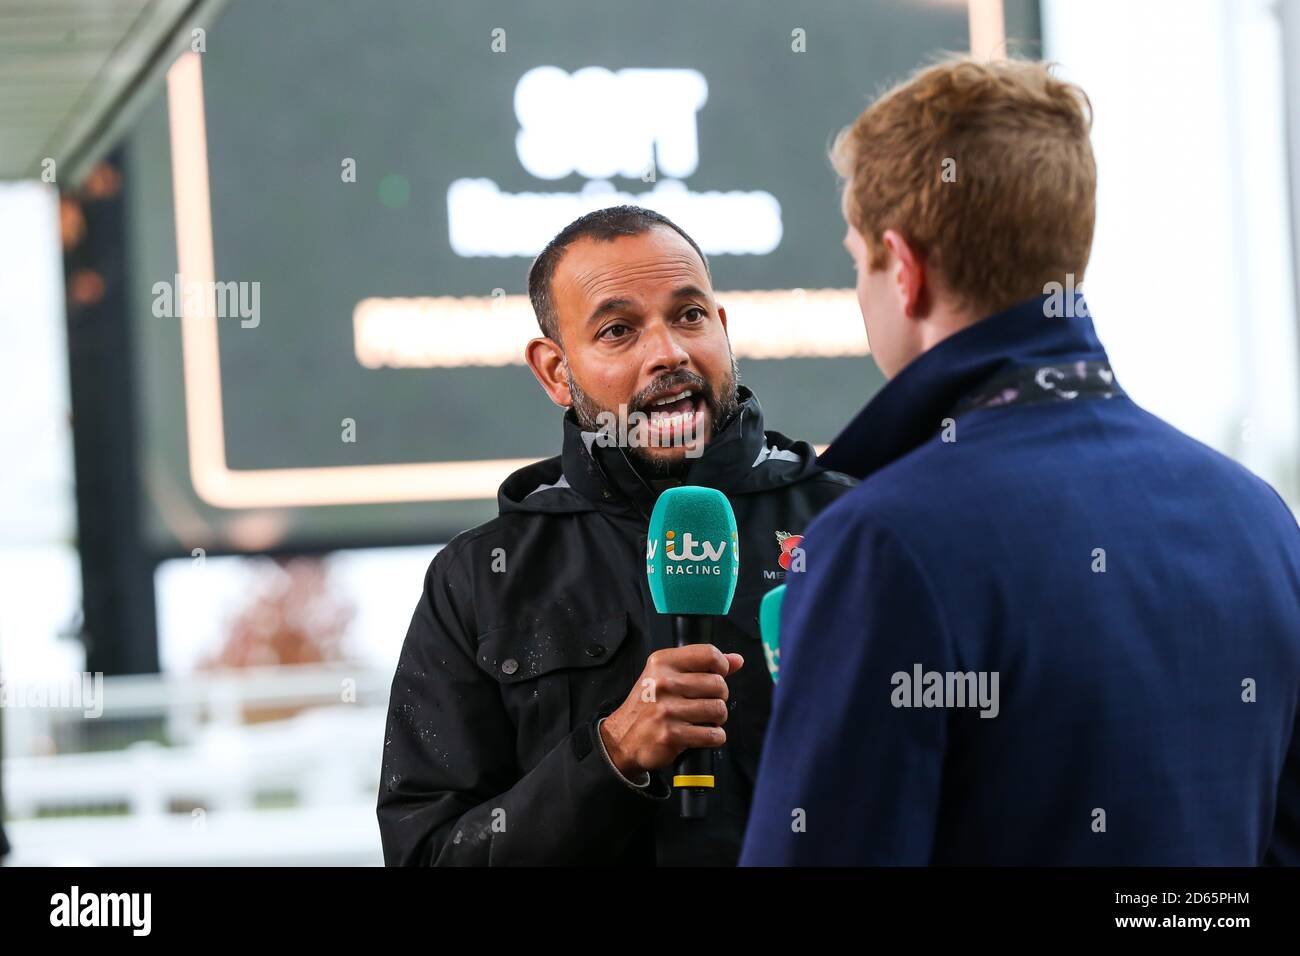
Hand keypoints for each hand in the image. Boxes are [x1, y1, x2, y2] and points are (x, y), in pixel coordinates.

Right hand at [599, 645, 743, 777]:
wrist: (623, 737)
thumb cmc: (648, 705)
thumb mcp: (667, 675)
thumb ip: (703, 665)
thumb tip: (737, 660)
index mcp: (663, 662)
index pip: (709, 654)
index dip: (721, 666)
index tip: (717, 675)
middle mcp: (664, 683)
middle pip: (718, 684)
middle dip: (719, 697)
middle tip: (705, 703)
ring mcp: (667, 709)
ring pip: (718, 710)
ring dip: (717, 719)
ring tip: (703, 719)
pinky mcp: (672, 734)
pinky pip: (713, 734)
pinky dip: (714, 737)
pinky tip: (700, 734)